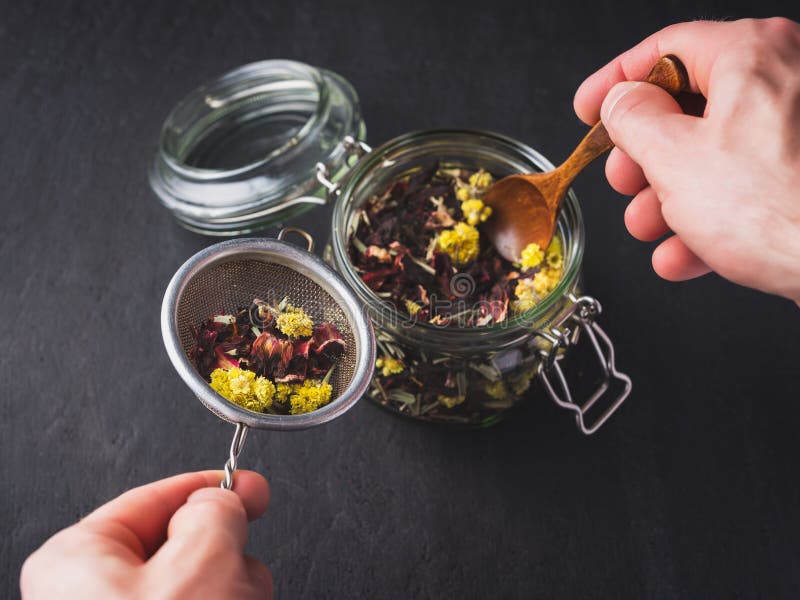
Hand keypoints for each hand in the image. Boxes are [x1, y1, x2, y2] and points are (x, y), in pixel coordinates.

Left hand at [20, 470, 271, 598]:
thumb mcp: (205, 556)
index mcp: (76, 560)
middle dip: (225, 554)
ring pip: (195, 584)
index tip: (251, 487)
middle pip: (179, 543)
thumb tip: (223, 501)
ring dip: (231, 591)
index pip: (156, 497)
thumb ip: (217, 508)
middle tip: (241, 574)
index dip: (213, 486)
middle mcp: (84, 594)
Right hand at [574, 17, 799, 302]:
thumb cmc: (778, 208)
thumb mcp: (673, 157)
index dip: (615, 83)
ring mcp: (798, 129)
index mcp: (751, 54)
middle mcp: (784, 78)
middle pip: (687, 106)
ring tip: (648, 229)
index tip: (589, 110)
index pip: (665, 50)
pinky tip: (681, 256)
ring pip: (713, 152)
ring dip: (667, 198)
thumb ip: (632, 120)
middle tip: (621, 182)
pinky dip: (707, 218)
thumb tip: (621, 102)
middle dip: (643, 157)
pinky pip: (745, 185)